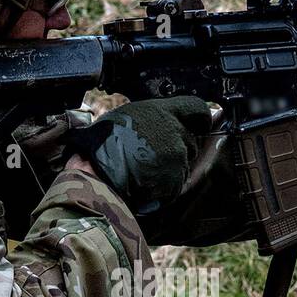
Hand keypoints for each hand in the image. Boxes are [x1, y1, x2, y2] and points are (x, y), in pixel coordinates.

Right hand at [66, 96, 211, 214]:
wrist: (94, 170)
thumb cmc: (102, 142)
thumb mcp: (128, 115)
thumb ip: (153, 118)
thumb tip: (169, 121)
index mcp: (161, 112)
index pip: (196, 109)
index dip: (200, 118)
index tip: (201, 123)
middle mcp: (174, 131)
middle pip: (189, 141)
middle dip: (177, 149)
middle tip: (151, 155)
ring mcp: (176, 156)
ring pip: (182, 164)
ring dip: (169, 169)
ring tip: (143, 170)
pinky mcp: (175, 178)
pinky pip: (175, 184)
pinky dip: (164, 187)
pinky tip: (144, 183)